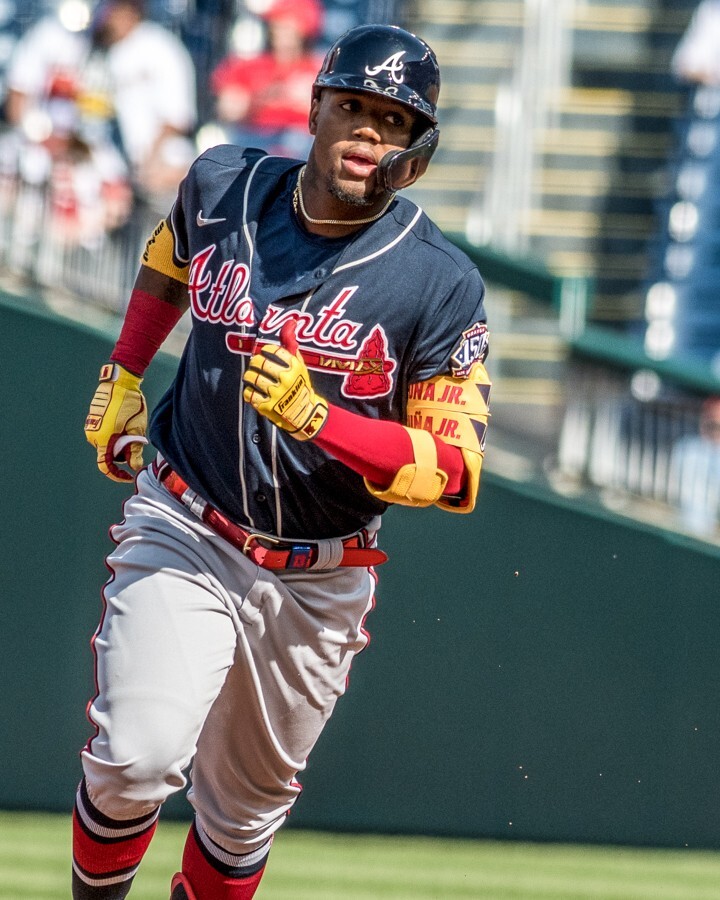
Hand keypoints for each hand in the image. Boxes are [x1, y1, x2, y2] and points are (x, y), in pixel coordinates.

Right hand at [84, 363, 147, 481]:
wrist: (119, 382)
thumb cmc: (130, 403)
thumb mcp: (137, 428)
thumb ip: (134, 449)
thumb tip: (135, 466)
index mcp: (103, 438)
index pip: (105, 466)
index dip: (117, 475)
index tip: (128, 477)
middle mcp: (93, 435)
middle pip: (108, 455)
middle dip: (122, 453)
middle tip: (136, 440)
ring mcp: (91, 427)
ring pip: (106, 445)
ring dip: (119, 443)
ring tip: (130, 427)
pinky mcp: (92, 421)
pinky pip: (103, 435)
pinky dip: (114, 435)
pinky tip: (123, 423)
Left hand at [243, 321, 327, 440]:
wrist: (305, 414)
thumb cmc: (300, 385)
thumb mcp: (299, 364)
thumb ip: (291, 343)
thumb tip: (291, 321)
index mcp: (294, 367)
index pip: (272, 350)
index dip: (267, 351)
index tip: (268, 355)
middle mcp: (285, 379)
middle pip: (258, 362)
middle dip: (255, 363)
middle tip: (257, 366)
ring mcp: (275, 394)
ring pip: (251, 377)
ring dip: (250, 376)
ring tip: (255, 378)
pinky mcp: (266, 406)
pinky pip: (248, 393)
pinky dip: (249, 392)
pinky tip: (255, 392)